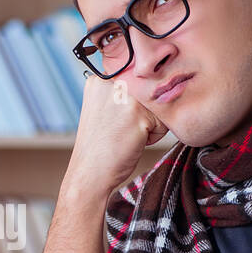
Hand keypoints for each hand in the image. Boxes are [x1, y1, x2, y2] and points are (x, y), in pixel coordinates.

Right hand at [65, 73, 168, 197]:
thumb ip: (123, 93)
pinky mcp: (139, 114)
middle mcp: (112, 83)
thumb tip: (159, 87)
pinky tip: (131, 142)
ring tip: (125, 135)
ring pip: (157, 108)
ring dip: (148, 125)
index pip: (136, 84)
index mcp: (100, 79)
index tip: (116, 121)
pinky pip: (162, 123)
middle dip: (141, 114)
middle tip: (119, 130)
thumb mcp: (105, 108)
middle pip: (148, 94)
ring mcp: (125, 97)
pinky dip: (152, 137)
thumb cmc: (100, 146)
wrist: (89, 173)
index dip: (133, 106)